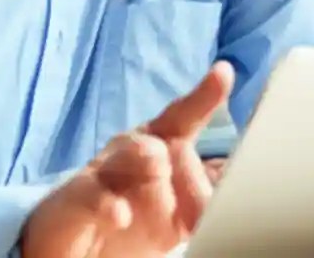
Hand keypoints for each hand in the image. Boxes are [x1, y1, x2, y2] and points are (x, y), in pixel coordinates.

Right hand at [20, 62, 233, 257]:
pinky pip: (91, 197)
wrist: (78, 251)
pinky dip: (105, 204)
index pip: (184, 119)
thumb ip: (209, 189)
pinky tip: (120, 214)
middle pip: (159, 138)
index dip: (204, 97)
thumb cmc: (134, 223)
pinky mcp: (72, 204)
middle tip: (193, 183)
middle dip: (179, 155)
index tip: (222, 73)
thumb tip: (240, 176)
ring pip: (126, 154)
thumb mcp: (182, 209)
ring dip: (142, 156)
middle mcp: (131, 154)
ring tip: (156, 163)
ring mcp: (100, 176)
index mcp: (159, 149)